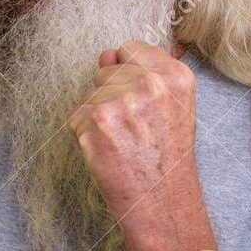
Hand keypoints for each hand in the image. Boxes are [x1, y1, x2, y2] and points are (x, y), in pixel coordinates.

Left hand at [66, 40, 200, 232]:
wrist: (161, 202)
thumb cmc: (166, 159)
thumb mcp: (171, 110)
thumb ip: (142, 75)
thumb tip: (106, 54)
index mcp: (175, 76)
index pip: (130, 48)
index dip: (127, 73)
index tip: (137, 98)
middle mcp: (150, 83)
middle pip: (106, 71)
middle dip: (111, 96)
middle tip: (132, 130)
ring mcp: (121, 101)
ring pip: (89, 94)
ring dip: (96, 116)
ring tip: (122, 142)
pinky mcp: (95, 121)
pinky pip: (75, 116)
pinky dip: (84, 135)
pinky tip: (107, 152)